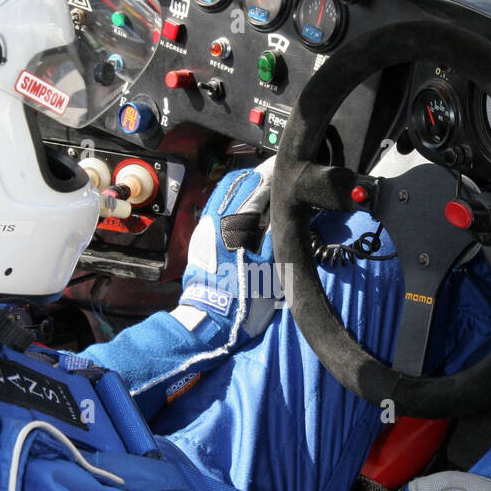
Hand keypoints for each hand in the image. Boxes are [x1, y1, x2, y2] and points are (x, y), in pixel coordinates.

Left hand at [177, 159, 283, 343]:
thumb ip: (278, 233)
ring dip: (247, 186)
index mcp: (233, 223)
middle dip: (260, 176)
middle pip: (238, 181)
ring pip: (226, 191)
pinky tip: (249, 209)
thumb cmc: (243, 300)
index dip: (275, 175)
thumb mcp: (271, 268)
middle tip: (281, 178)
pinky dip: (235, 199)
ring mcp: (205, 226)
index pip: (256, 186)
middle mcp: (215, 219)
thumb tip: (288, 209)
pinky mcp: (201, 236)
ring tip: (268, 191)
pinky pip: (219, 205)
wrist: (209, 321)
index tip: (289, 169)